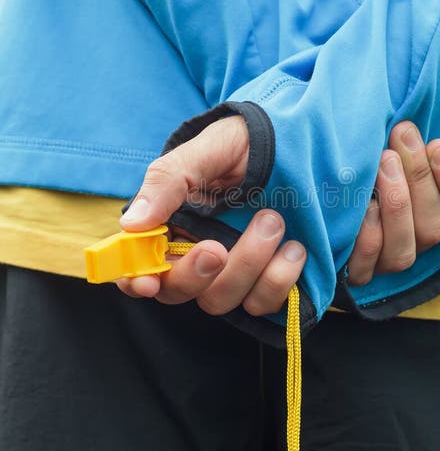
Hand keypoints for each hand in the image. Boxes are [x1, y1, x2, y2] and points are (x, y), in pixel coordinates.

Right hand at [116, 115, 305, 315]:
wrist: (297, 148)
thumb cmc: (242, 146)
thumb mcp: (207, 151)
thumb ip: (168, 182)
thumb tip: (132, 224)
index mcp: (169, 226)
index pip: (138, 268)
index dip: (137, 281)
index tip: (150, 282)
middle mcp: (195, 256)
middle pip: (176, 293)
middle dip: (195, 275)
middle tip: (217, 248)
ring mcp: (231, 274)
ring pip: (220, 300)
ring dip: (247, 263)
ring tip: (273, 220)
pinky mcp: (265, 284)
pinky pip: (262, 304)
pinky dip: (279, 279)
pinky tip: (293, 248)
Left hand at [347, 121, 439, 284]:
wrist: (370, 129)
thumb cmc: (417, 137)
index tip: (438, 144)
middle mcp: (422, 244)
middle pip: (433, 231)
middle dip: (419, 180)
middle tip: (402, 136)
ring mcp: (388, 257)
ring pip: (403, 255)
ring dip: (396, 206)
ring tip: (384, 161)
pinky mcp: (356, 265)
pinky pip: (364, 272)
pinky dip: (366, 240)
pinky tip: (365, 202)